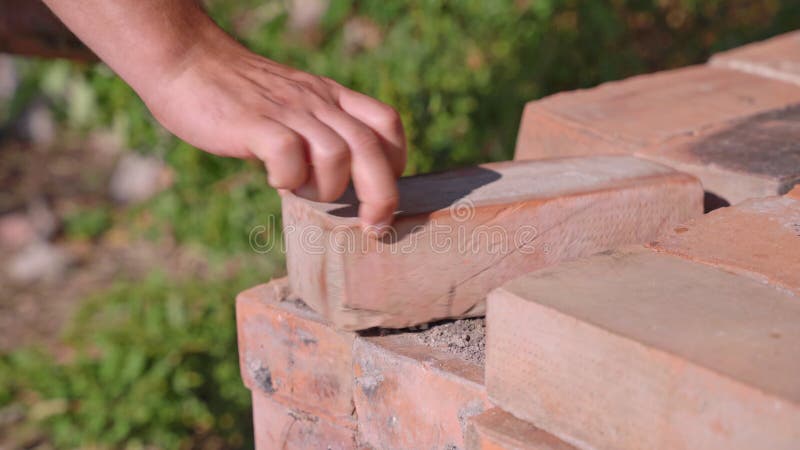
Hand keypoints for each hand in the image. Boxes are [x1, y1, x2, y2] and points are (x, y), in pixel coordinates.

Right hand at [142, 39, 405, 229]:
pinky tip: (272, 178)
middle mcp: (317, 102)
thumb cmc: (238, 94)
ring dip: (324, 188)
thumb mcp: (293, 103)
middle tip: (373, 227)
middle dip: (381, 195)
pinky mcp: (255, 123)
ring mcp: (287, 111)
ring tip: (298, 189)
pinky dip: (287, 178)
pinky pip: (289, 156)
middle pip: (370, 148)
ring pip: (336, 156)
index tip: (379, 190)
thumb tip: (340, 176)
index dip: (395, 160)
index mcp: (330, 97)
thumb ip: (318, 130)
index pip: (386, 123)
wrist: (186, 61)